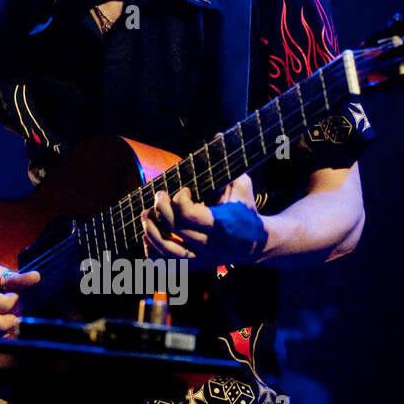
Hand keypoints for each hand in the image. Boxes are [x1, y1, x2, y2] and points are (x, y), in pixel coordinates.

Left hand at [141, 173, 267, 266]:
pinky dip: (153, 253)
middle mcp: (211, 245)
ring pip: (168, 251)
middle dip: (161, 210)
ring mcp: (202, 259)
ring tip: (146, 216)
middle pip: (175, 230)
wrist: (258, 244)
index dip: (179, 200)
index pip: (189, 215)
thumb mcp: (242, 185)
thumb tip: (215, 136)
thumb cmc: (246, 210)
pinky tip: (148, 237)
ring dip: (151, 232)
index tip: (183, 190)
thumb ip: (227, 165)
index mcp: (223, 225)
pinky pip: (167, 265)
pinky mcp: (196, 267)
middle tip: (158, 196)